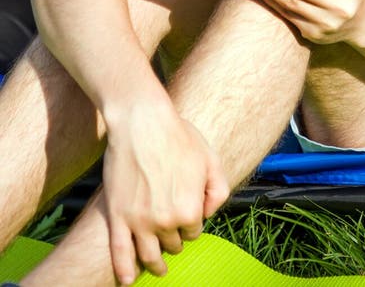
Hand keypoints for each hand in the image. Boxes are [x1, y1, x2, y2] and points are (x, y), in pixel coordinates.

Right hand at [103, 102, 228, 283]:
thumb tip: (208, 213)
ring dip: (155, 264)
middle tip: (170, 228)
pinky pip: (120, 253)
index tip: (185, 212)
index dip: (191, 222)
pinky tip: (128, 281)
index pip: (193, 232)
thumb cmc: (178, 136)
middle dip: (173, 238)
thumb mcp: (210, 158)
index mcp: (190, 210)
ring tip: (157, 267)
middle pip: (172, 244)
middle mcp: (166, 222)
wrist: (142, 122)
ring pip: (149, 255)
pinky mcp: (118, 217)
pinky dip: (124, 271)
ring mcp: (140, 222)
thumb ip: (217, 190)